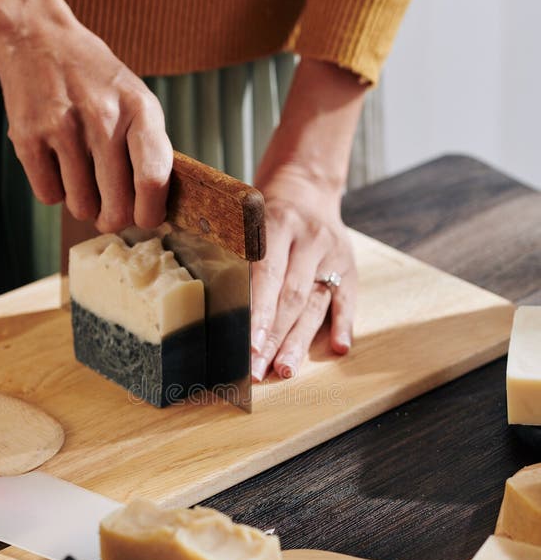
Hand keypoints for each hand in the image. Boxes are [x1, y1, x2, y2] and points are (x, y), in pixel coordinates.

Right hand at [0, 19, 172, 232]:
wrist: (39, 38)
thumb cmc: (98, 82)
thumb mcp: (138, 102)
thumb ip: (152, 152)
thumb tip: (155, 213)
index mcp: (140, 111)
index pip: (152, 180)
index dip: (150, 214)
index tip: (145, 218)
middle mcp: (103, 118)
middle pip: (117, 207)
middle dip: (114, 219)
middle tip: (110, 211)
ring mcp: (62, 127)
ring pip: (82, 207)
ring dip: (83, 204)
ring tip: (82, 176)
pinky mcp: (28, 137)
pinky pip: (49, 196)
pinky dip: (55, 190)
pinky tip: (56, 163)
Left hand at [251, 173, 356, 381]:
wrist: (306, 188)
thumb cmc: (264, 213)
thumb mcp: (246, 220)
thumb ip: (234, 255)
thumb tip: (209, 303)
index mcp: (277, 223)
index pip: (266, 276)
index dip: (257, 314)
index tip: (246, 348)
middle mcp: (308, 239)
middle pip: (290, 298)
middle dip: (272, 338)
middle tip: (257, 371)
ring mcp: (332, 255)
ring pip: (315, 304)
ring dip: (298, 341)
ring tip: (284, 370)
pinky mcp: (350, 267)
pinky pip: (347, 300)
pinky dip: (344, 325)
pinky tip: (338, 349)